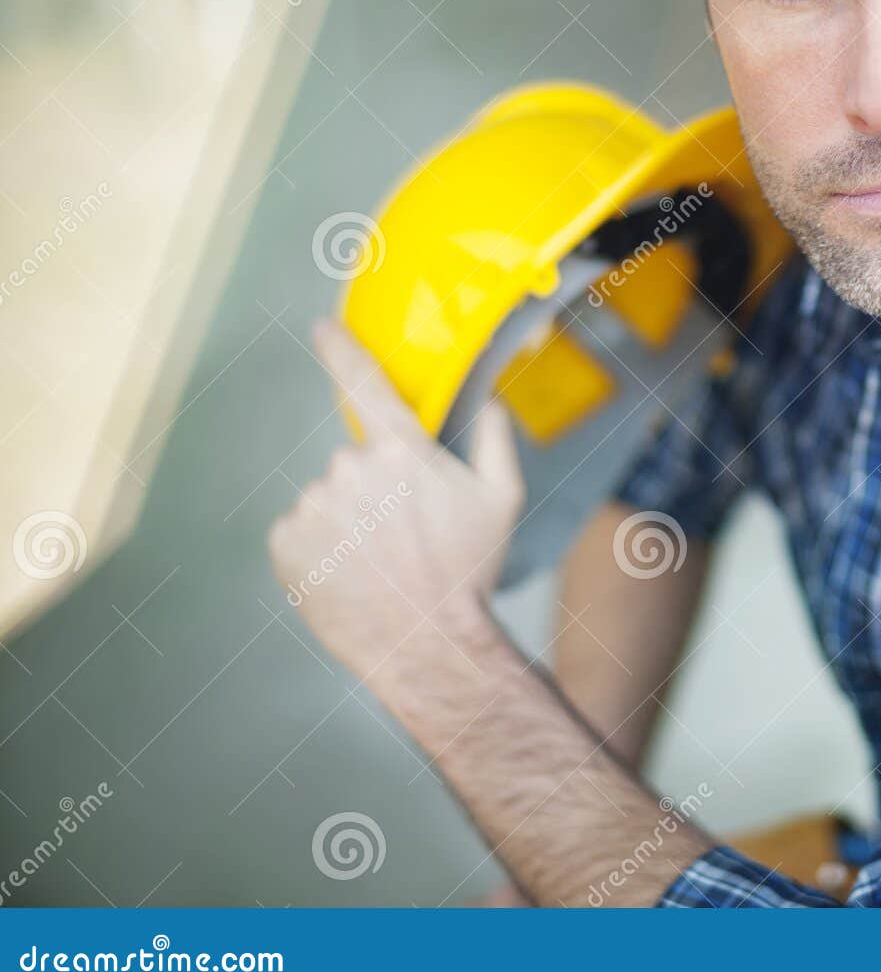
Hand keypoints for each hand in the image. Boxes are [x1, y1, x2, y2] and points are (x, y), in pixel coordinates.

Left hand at [268, 320, 524, 690]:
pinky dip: (320, 548)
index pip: (364, 382)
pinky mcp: (287, 543)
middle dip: (378, 490)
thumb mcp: (503, 500)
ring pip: (329, 499)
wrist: (427, 644)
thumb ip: (494, 439)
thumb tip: (486, 401)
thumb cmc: (468, 572)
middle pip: (358, 462)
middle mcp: (350, 468)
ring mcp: (313, 506)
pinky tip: (352, 575)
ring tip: (382, 564)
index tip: (322, 327)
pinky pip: (301, 532)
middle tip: (408, 535)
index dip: (340, 348)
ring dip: (349, 522)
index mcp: (401, 450)